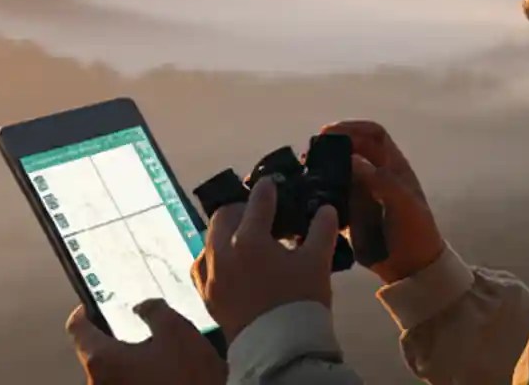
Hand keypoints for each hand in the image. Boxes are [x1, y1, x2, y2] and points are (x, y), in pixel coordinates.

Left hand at [65, 299, 225, 384]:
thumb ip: (155, 310)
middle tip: (143, 327)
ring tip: (165, 354)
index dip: (86, 310)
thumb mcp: (177, 331)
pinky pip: (127, 384)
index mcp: (102, 359)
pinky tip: (168, 374)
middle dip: (119, 337)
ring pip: (114, 371)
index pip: (77, 327)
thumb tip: (144, 306)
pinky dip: (141, 377)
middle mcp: (98, 383)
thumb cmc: (184, 381)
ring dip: (133, 360)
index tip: (94, 304)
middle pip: (98, 351)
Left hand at [192, 176, 338, 340]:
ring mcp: (210, 273)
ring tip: (245, 236)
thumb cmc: (300, 300)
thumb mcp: (317, 262)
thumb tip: (326, 209)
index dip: (267, 188)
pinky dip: (214, 255)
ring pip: (210, 238)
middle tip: (260, 212)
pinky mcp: (206, 293)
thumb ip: (321, 230)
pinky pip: (202, 264)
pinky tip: (227, 261)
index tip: (271, 182)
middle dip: (241, 207)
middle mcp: (222, 251)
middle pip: (225, 214)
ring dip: (226, 230)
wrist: (279, 346)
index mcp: (250, 239)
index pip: (258, 201)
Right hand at [320, 121, 444, 284]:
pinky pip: (332, 194)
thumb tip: (352, 160)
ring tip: (304, 171)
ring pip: (339, 170)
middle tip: (310, 152)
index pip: (374, 134)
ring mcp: (363, 192)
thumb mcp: (405, 204)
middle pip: (351, 148)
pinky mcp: (351, 211)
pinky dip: (320, 191)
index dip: (354, 127)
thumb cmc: (416, 231)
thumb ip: (382, 182)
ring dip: (323, 167)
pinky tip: (306, 194)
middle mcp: (376, 174)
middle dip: (332, 145)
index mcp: (393, 166)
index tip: (331, 131)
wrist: (413, 267)